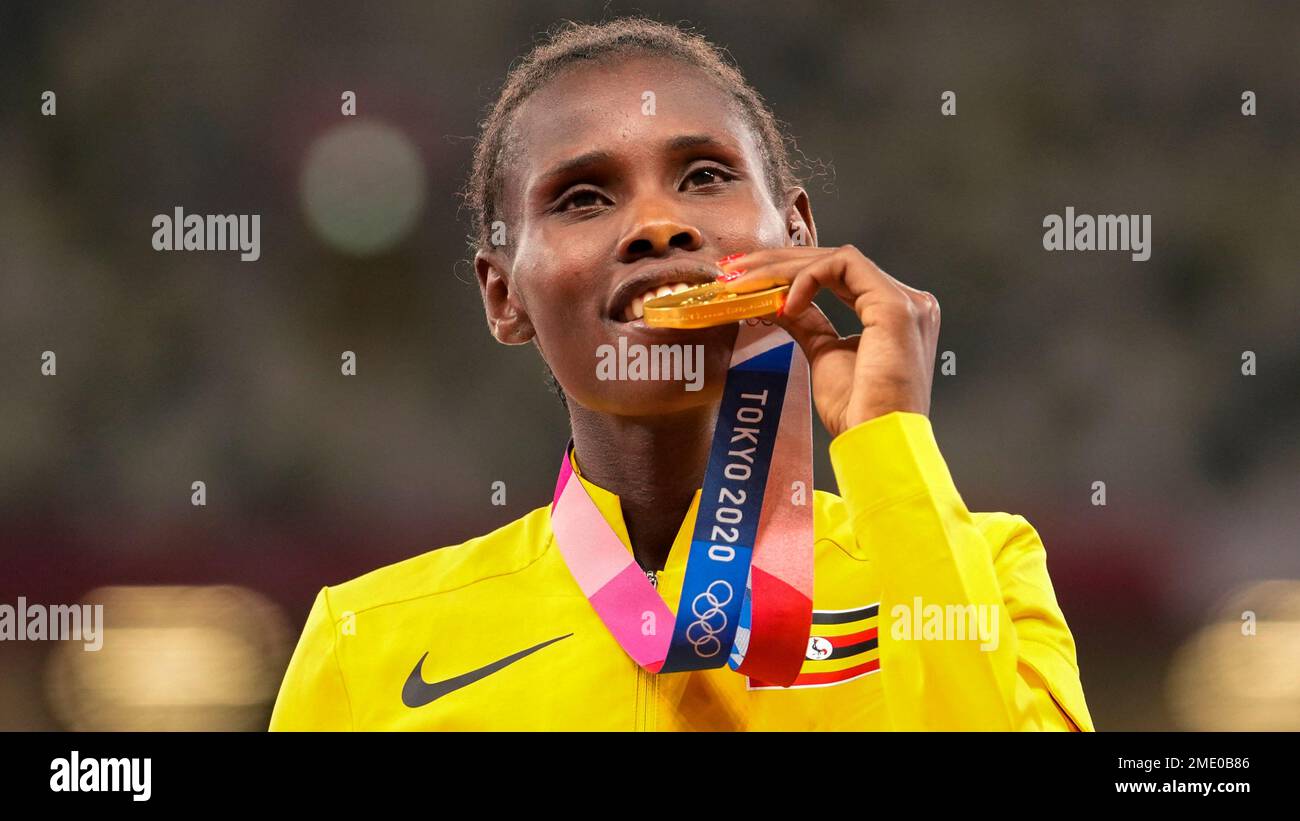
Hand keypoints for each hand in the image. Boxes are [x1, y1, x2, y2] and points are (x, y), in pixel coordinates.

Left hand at [717, 246, 938, 437]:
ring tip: (748, 283)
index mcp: (891, 316)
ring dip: (785, 266)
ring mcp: (905, 301)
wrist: (878, 441)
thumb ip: (807, 323)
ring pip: (837, 259)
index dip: (792, 273)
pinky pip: (844, 266)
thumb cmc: (859, 412)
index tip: (749, 280)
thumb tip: (777, 302)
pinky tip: (786, 305)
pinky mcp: (895, 305)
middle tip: (734, 270)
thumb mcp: (824, 355)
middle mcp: (905, 302)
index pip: (839, 277)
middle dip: (780, 262)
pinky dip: (808, 278)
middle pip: (835, 264)